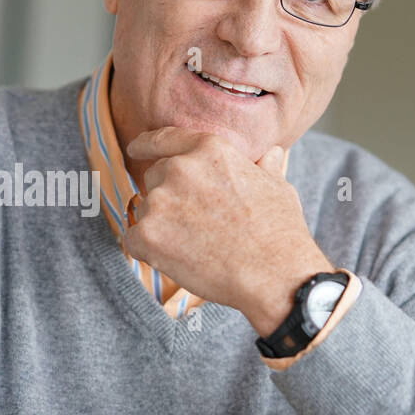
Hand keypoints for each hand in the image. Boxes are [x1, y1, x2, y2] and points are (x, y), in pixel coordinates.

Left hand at [122, 127, 332, 334]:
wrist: (274, 276)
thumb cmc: (280, 233)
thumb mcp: (278, 187)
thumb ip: (263, 167)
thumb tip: (269, 154)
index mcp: (209, 150)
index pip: (164, 138)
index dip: (146, 144)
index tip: (135, 147)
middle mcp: (179, 168)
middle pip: (154, 178)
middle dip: (169, 198)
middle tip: (196, 225)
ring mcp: (160, 201)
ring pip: (146, 211)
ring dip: (161, 227)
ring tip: (196, 246)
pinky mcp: (147, 235)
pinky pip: (134, 240)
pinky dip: (149, 251)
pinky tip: (178, 260)